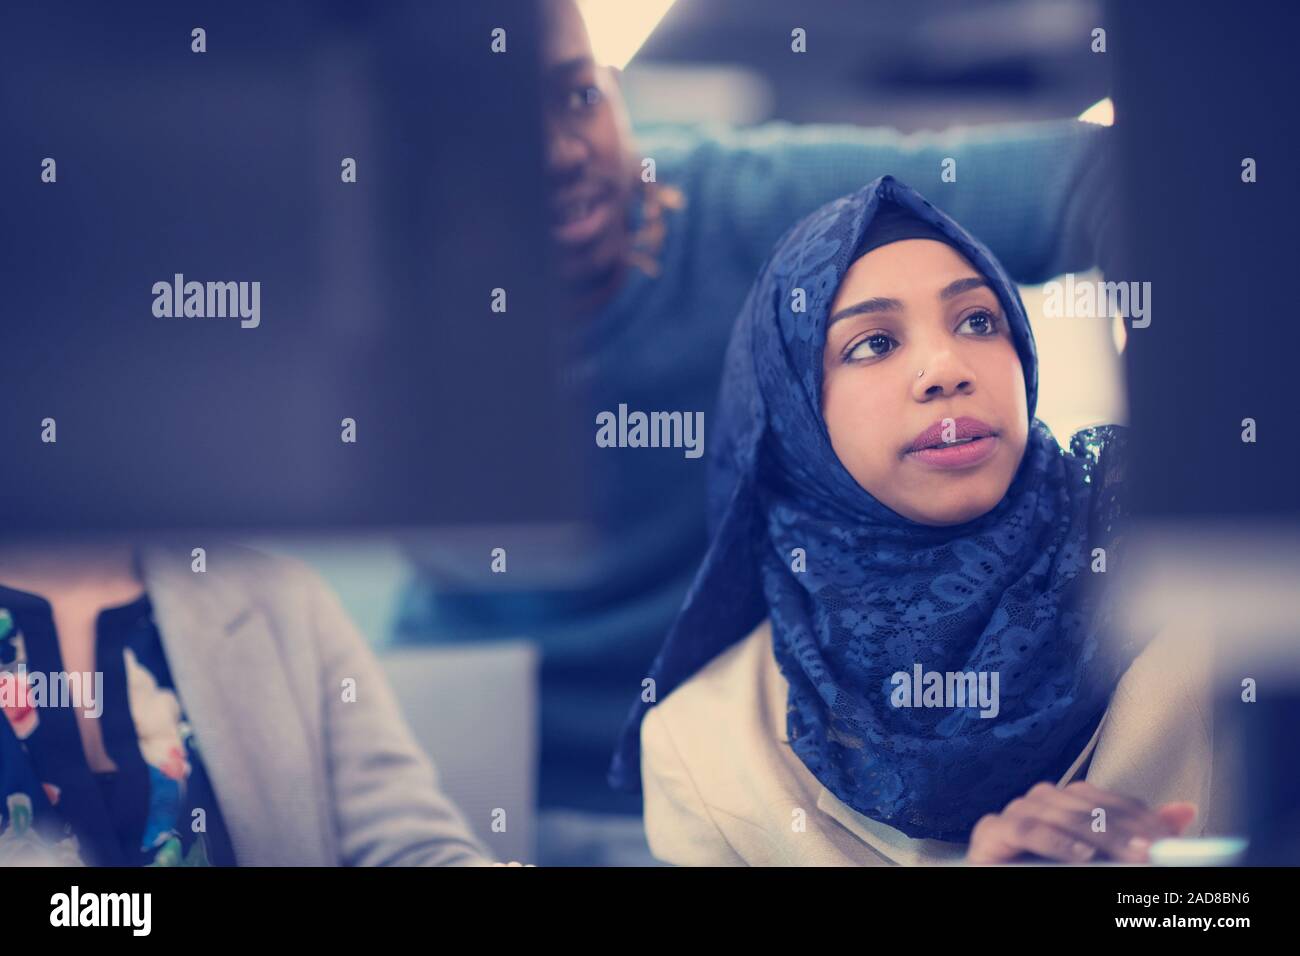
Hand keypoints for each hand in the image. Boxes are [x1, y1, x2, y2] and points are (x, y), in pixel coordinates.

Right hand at [966, 780, 1196, 863]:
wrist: (1016, 894)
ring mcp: (1012, 814)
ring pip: (1056, 810)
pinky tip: (1081, 855)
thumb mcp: (1106, 860)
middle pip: (1081, 801)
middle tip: (1151, 850)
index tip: (1165, 837)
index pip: (1102, 797)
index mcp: (1064, 803)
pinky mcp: (990, 832)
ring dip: (1094, 832)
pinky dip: (1055, 839)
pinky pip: (1024, 828)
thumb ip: (1138, 838)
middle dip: (1120, 826)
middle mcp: (1037, 803)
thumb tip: (1183, 811)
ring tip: (1125, 854)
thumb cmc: (1055, 872)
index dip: (1136, 813)